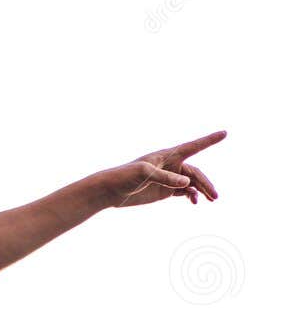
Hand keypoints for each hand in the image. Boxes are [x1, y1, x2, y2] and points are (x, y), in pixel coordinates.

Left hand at [105, 129, 225, 208]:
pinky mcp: (165, 191)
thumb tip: (186, 183)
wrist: (112, 190)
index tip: (224, 133)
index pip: (193, 146)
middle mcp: (172, 165)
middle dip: (205, 183)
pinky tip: (194, 202)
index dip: (209, 140)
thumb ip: (166, 177)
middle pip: (195, 172)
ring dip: (201, 190)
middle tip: (214, 196)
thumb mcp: (145, 174)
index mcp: (168, 155)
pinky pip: (183, 192)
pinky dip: (191, 196)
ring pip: (191, 183)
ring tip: (211, 200)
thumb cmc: (126, 176)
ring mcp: (169, 178)